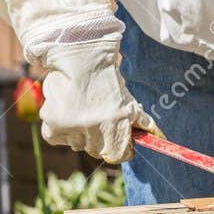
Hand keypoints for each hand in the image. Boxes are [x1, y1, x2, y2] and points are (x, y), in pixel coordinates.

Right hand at [39, 34, 154, 161]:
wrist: (81, 58)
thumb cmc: (107, 79)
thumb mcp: (129, 102)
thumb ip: (143, 122)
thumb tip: (161, 138)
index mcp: (116, 129)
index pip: (118, 155)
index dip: (119, 149)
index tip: (118, 141)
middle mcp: (95, 134)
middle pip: (94, 150)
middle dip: (97, 137)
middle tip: (95, 117)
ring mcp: (73, 131)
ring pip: (74, 143)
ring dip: (76, 131)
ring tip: (79, 108)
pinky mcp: (53, 126)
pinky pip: (54, 137)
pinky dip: (57, 128)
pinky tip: (65, 110)